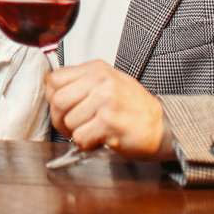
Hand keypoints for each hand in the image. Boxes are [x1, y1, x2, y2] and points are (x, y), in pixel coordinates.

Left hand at [46, 60, 173, 160]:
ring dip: (76, 133)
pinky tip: (99, 138)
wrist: (162, 125)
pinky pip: (80, 137)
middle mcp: (100, 81)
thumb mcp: (108, 83)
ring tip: (92, 131)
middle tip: (74, 126)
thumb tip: (52, 92)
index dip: (53, 98)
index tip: (63, 107)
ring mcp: (105, 100)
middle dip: (61, 119)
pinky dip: (86, 144)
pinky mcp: (109, 122)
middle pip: (57, 101)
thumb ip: (81, 84)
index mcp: (96, 69)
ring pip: (68, 122)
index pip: (54, 79)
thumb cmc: (135, 108)